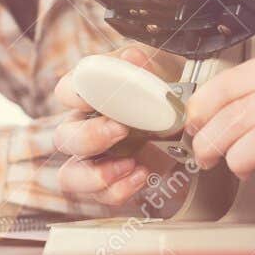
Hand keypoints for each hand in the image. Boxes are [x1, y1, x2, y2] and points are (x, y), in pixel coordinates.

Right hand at [53, 45, 178, 206]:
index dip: (74, 96)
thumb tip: (130, 58)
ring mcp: (97, 158)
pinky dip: (122, 189)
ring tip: (128, 164)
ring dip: (96, 175)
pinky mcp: (115, 181)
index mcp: (91, 95)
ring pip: (70, 176)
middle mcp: (86, 127)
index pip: (65, 91)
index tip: (93, 98)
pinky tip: (143, 172)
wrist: (191, 121)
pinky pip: (104, 195)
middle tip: (122, 130)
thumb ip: (142, 63)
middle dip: (90, 137)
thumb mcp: (159, 68)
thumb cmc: (163, 89)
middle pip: (63, 138)